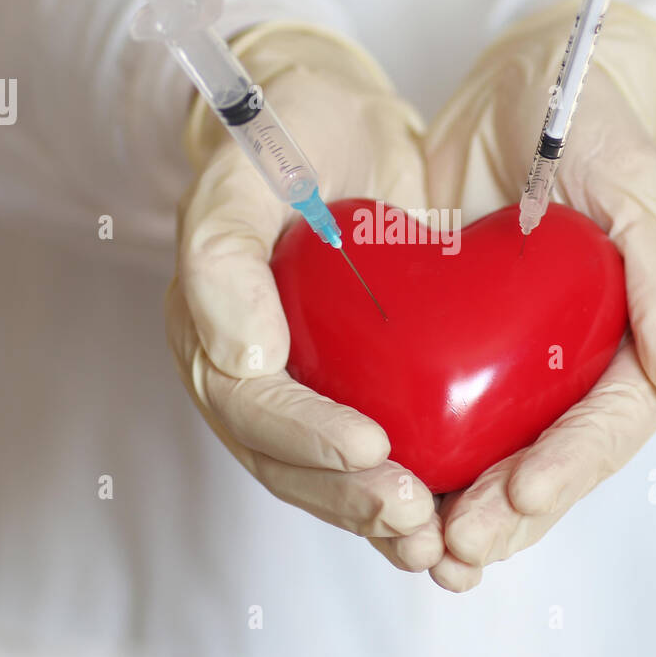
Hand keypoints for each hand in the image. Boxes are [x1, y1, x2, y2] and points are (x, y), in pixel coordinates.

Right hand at [165, 23, 446, 570]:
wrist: (338, 118)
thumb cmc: (288, 130)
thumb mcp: (246, 173)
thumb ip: (223, 259)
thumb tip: (240, 359)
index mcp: (210, 324)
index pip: (246, 403)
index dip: (304, 435)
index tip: (373, 446)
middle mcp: (245, 367)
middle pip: (282, 459)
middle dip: (346, 496)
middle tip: (411, 513)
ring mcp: (297, 381)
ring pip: (321, 474)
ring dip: (371, 514)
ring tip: (431, 538)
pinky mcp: (347, 383)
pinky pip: (362, 455)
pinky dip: (401, 489)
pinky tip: (445, 516)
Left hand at [421, 0, 655, 590]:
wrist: (517, 84)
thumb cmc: (588, 122)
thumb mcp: (636, 182)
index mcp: (635, 335)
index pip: (610, 420)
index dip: (571, 466)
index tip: (521, 493)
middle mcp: (579, 362)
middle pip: (552, 459)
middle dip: (510, 512)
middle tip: (457, 549)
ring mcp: (520, 360)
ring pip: (500, 456)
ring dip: (467, 512)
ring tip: (426, 554)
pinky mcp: (462, 346)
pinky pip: (447, 417)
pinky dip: (425, 463)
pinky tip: (390, 500)